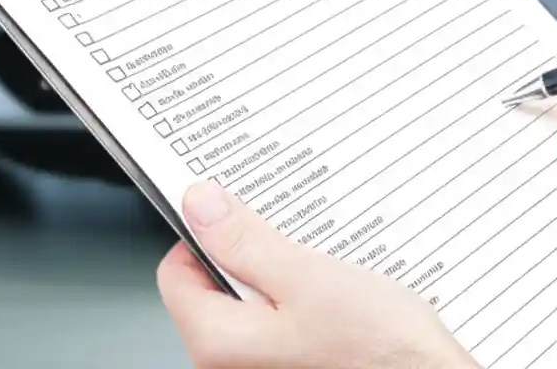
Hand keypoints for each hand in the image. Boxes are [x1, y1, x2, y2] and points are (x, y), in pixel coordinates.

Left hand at [157, 181, 477, 368]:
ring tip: (323, 273)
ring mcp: (262, 367)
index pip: (176, 271)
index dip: (206, 233)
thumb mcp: (308, 277)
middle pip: (214, 287)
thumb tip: (201, 205)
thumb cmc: (380, 351)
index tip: (239, 215)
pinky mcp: (290, 365)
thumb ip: (244, 241)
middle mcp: (229, 364)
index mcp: (218, 342)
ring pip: (250, 302)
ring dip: (281, 277)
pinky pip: (277, 322)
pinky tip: (335, 295)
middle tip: (293, 244)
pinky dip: (299, 300)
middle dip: (250, 255)